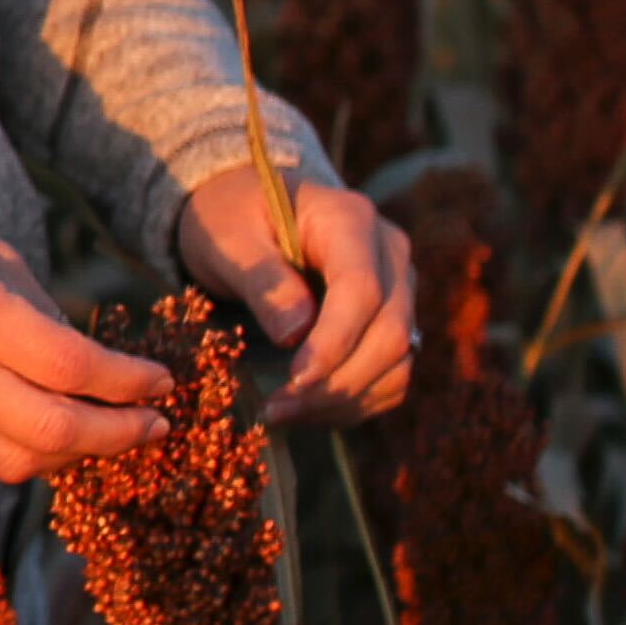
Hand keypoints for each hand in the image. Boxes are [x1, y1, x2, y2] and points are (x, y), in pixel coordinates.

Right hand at [0, 187, 176, 482]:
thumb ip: (42, 316)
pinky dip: (25, 454)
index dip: (131, 383)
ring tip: (107, 432)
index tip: (162, 382)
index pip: (73, 370)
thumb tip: (99, 371)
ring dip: (76, 455)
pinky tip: (49, 434)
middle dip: (120, 434)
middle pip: (55, 433)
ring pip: (19, 463)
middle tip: (154, 423)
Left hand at [173, 164, 418, 426]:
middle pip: (390, 331)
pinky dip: (356, 400)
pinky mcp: (393, 319)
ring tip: (283, 415)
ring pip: (399, 360)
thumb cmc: (231, 218)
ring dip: (346, 398)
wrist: (247, 210)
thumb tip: (294, 334)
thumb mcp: (226, 239)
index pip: (361, 289)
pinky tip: (307, 411)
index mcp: (348, 219)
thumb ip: (261, 279)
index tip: (294, 380)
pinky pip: (392, 373)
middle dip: (338, 381)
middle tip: (278, 410)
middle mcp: (389, 252)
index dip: (334, 342)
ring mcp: (398, 287)